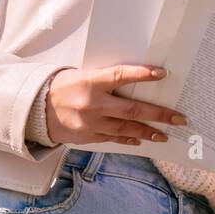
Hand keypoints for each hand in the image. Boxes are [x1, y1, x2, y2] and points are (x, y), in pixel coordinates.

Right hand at [44, 64, 185, 145]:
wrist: (36, 109)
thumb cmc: (65, 86)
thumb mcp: (83, 75)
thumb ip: (107, 79)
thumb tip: (139, 79)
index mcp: (91, 82)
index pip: (121, 75)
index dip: (142, 74)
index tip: (162, 74)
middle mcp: (92, 103)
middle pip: (132, 109)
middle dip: (159, 114)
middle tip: (179, 118)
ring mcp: (90, 123)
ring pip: (125, 128)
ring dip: (148, 132)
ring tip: (165, 134)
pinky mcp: (87, 136)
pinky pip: (113, 138)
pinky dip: (129, 139)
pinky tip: (142, 139)